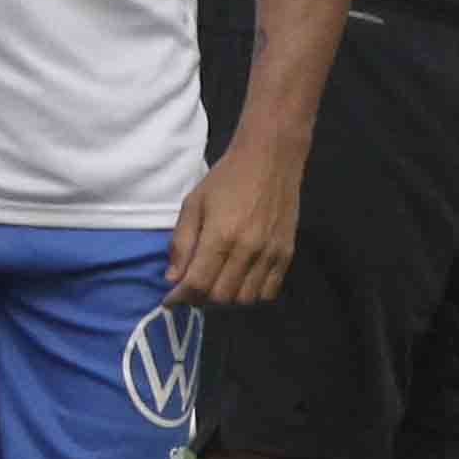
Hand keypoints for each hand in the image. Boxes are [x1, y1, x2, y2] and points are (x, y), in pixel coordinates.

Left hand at [168, 120, 307, 307]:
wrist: (270, 158)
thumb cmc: (226, 178)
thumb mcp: (194, 203)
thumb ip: (181, 242)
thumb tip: (173, 279)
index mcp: (221, 235)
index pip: (197, 284)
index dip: (180, 297)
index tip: (171, 299)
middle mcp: (248, 250)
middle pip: (220, 297)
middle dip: (201, 297)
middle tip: (194, 284)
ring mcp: (270, 254)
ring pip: (245, 300)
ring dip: (226, 298)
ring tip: (217, 281)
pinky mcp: (286, 254)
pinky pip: (269, 292)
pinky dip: (251, 293)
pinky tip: (240, 279)